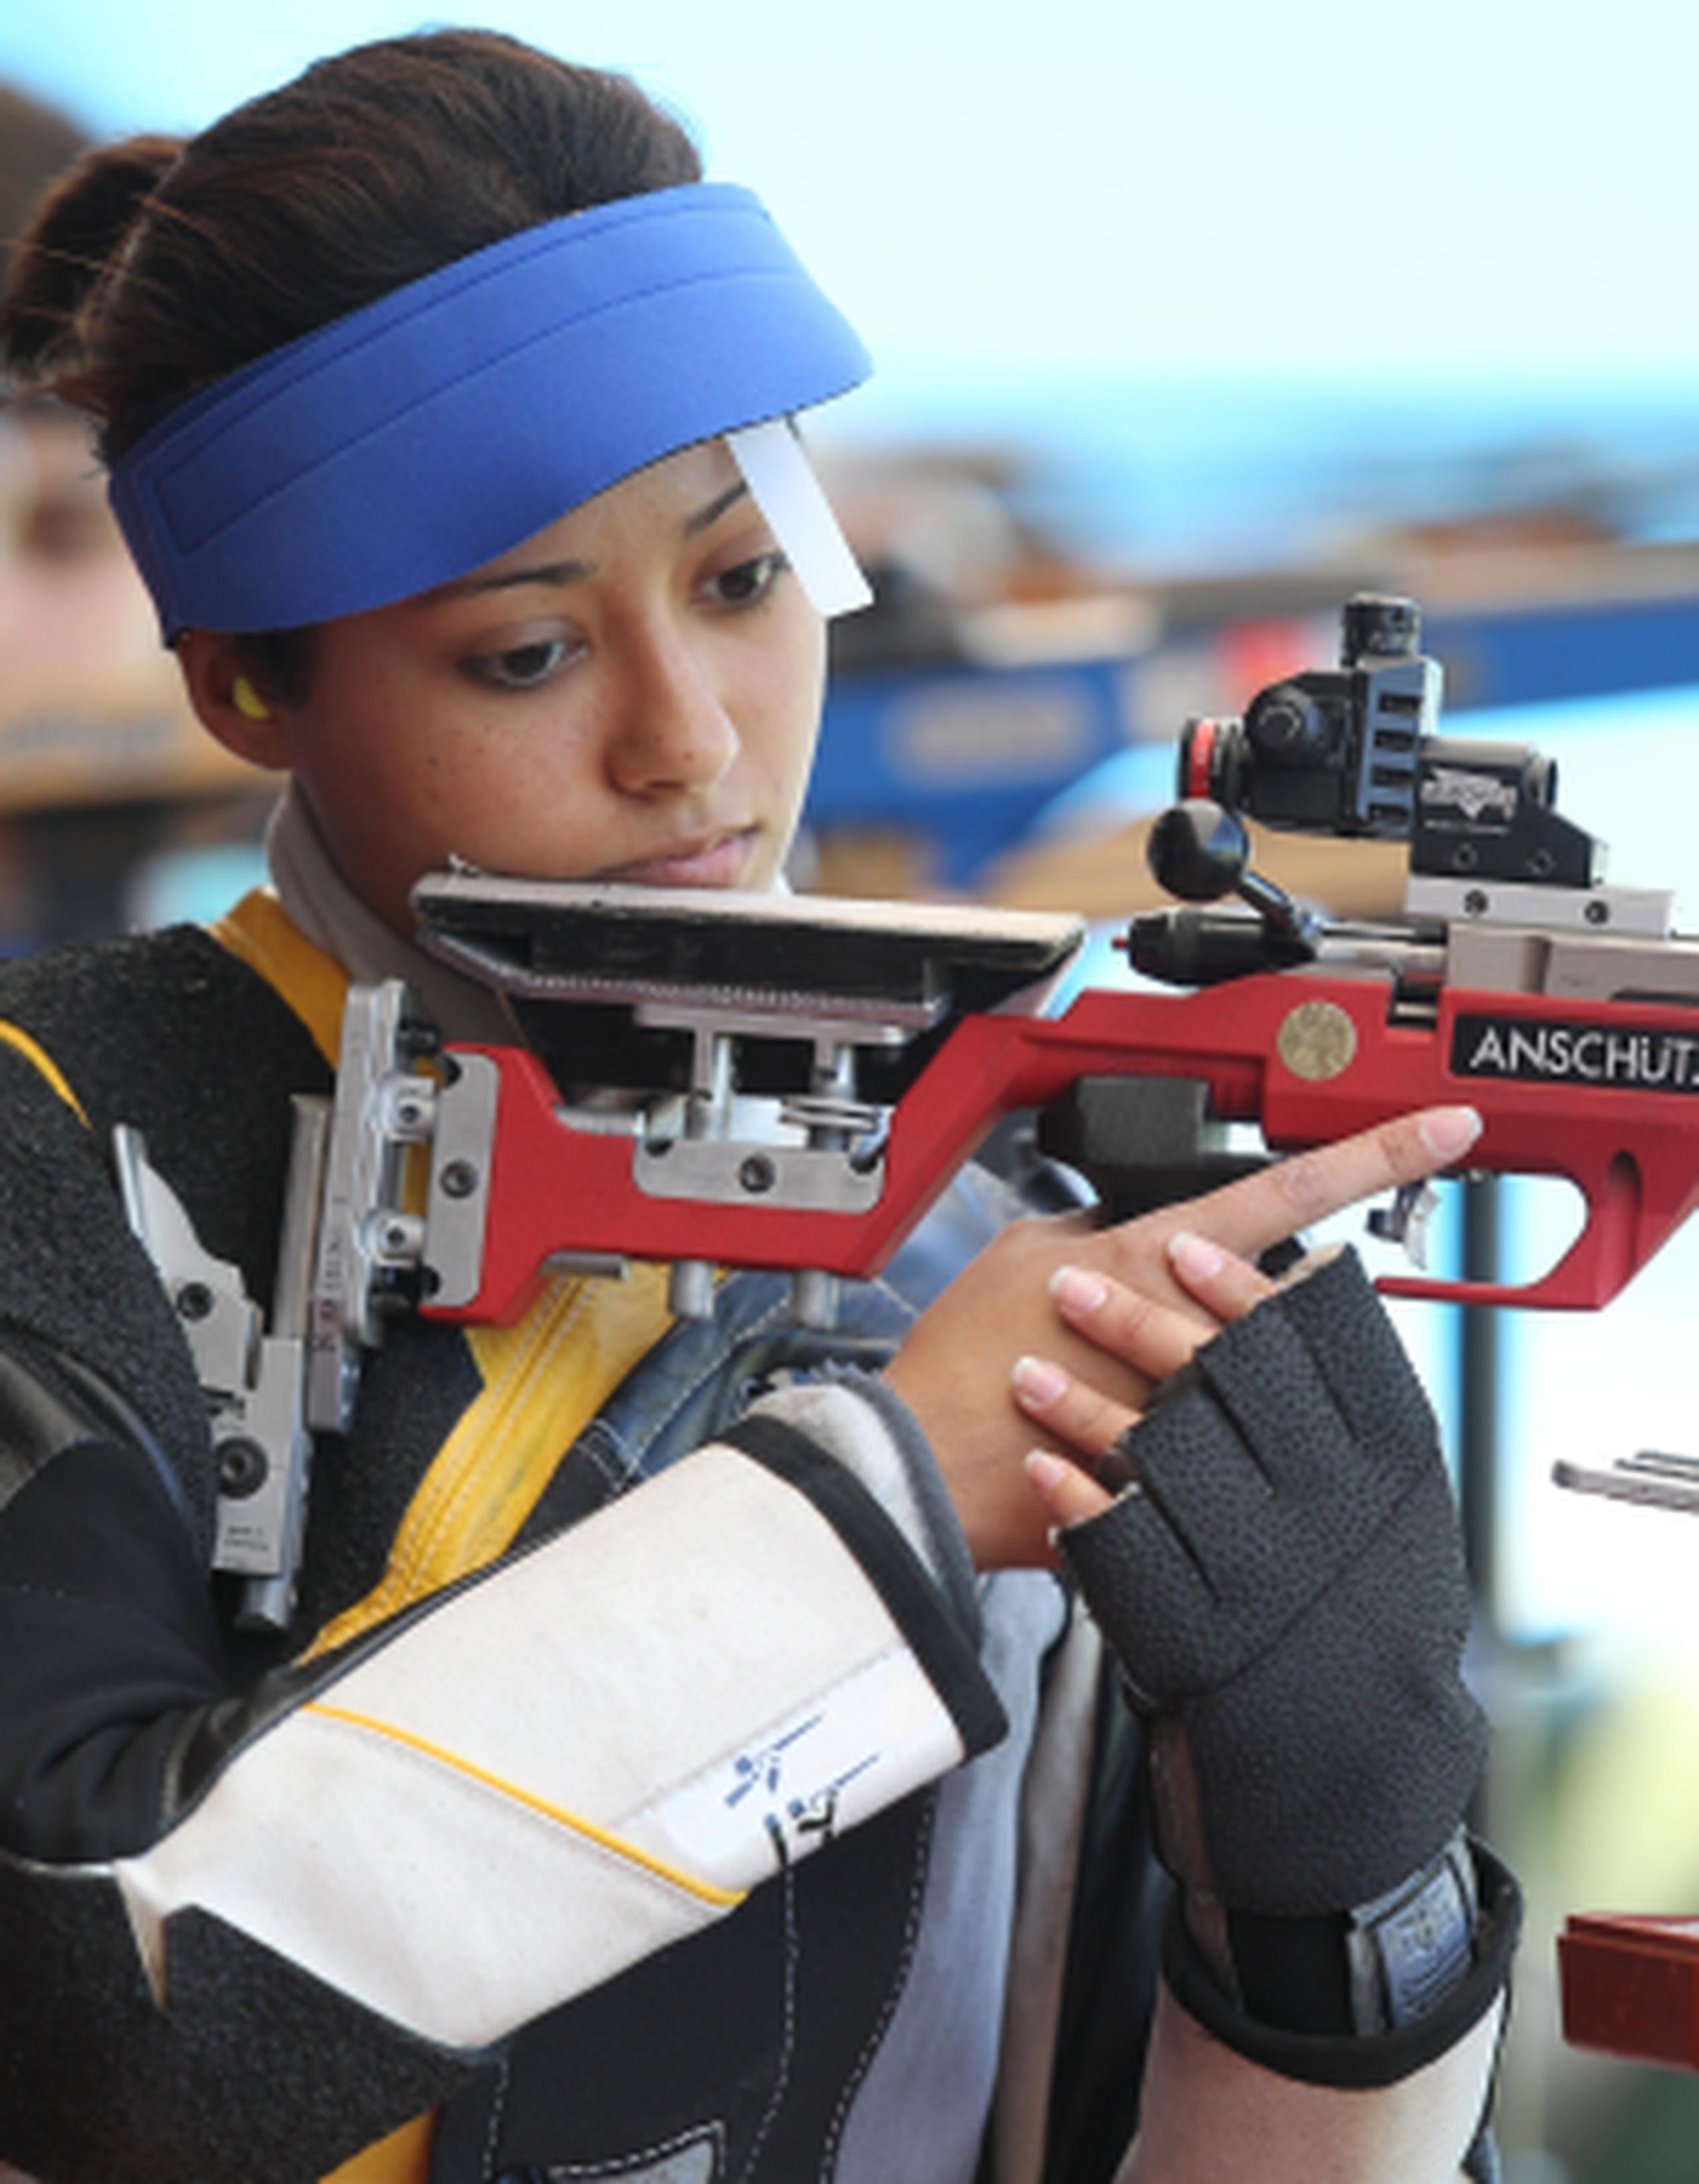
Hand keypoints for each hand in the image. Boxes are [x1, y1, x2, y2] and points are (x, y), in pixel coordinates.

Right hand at [882, 1103, 1479, 1566]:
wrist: (924, 1465)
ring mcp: (1195, 1405)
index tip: (1446, 1130)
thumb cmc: (960, 1364)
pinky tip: (1140, 1444)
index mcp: (1158, 1259)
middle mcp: (1196, 1330)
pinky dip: (1188, 1441)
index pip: (1293, 1191)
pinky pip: (1219, 1446)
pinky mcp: (1179, 1470)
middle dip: (1256, 1300)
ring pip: (1263, 1372)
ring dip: (1220, 1375)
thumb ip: (1094, 1231)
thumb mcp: (1019, 1255)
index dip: (1379, 1154)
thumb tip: (1133, 1230)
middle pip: (1289, 1293)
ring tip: (1144, 1381)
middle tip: (1198, 1310)